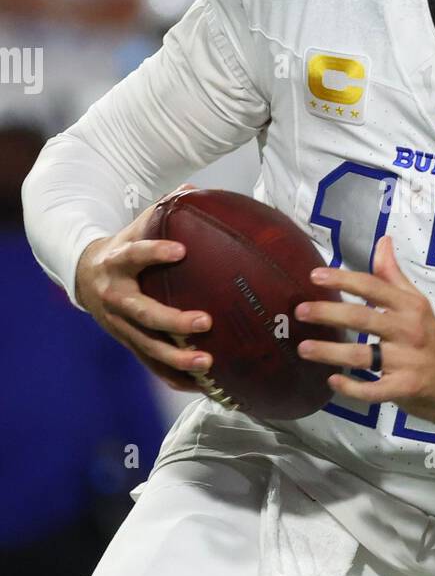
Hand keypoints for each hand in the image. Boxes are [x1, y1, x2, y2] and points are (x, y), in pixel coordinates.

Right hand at [74, 185, 212, 391]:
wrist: (85, 276)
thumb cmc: (123, 249)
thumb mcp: (134, 227)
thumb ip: (162, 212)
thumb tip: (194, 190)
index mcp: (117, 262)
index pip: (134, 254)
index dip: (154, 252)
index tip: (181, 250)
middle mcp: (115, 297)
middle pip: (143, 312)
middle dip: (173, 320)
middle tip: (206, 322)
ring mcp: (120, 325)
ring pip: (147, 345)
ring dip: (177, 357)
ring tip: (208, 362)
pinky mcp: (127, 343)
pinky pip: (150, 364)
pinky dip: (173, 376)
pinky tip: (200, 385)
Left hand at [295, 235, 434, 421]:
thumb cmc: (428, 336)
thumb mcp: (416, 303)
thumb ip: (394, 275)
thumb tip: (383, 240)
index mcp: (410, 306)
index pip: (373, 287)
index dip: (343, 279)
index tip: (314, 276)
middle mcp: (408, 330)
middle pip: (362, 319)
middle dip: (329, 313)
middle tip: (300, 311)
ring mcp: (406, 361)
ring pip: (362, 356)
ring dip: (330, 352)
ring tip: (304, 348)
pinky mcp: (404, 388)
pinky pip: (373, 390)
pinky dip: (351, 387)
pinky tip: (332, 380)